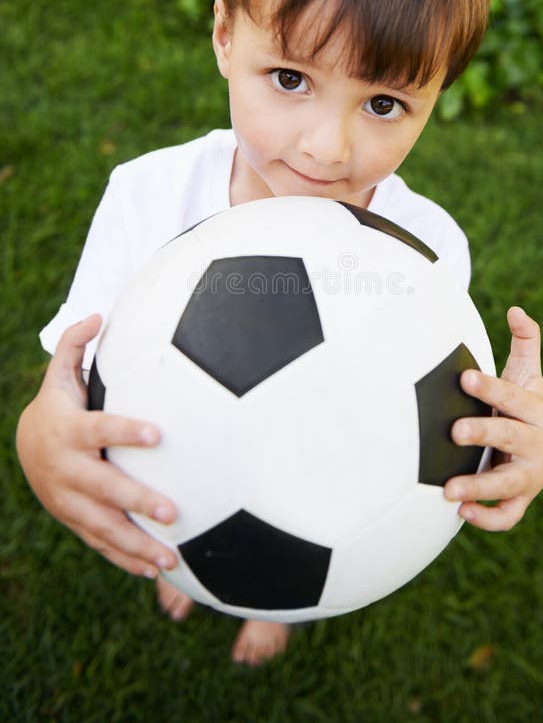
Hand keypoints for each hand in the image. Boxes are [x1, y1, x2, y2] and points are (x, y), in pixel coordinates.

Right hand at [16, 315, 178, 577]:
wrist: (27, 448)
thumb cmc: (58, 407)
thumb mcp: (60, 376)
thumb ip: (75, 346)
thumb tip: (97, 313)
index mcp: (72, 432)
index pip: (101, 429)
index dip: (126, 430)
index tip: (157, 432)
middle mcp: (70, 471)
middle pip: (105, 488)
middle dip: (136, 501)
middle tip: (173, 511)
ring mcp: (71, 502)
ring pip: (104, 527)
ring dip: (137, 544)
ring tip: (171, 558)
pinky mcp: (77, 522)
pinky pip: (102, 545)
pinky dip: (126, 560)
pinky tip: (156, 572)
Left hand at [443, 306, 542, 530]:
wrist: (536, 445)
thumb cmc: (520, 406)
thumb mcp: (526, 374)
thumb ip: (526, 342)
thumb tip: (516, 309)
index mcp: (536, 411)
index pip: (511, 398)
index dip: (489, 388)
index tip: (463, 379)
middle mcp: (537, 445)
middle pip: (509, 438)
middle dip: (483, 434)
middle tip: (453, 430)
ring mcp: (530, 476)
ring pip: (507, 484)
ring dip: (479, 486)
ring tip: (448, 489)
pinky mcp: (520, 500)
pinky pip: (508, 516)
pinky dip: (488, 519)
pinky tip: (461, 512)